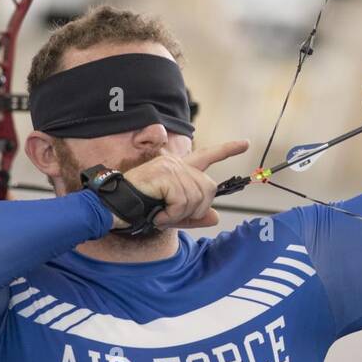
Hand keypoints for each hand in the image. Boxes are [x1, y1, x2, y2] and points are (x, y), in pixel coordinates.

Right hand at [118, 140, 249, 229]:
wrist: (115, 207)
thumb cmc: (141, 209)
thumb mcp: (173, 215)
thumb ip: (195, 216)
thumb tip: (215, 217)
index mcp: (180, 168)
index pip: (209, 155)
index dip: (228, 150)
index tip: (246, 144)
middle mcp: (177, 163)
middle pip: (208, 188)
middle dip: (197, 208)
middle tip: (174, 215)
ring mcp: (171, 167)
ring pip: (196, 198)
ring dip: (181, 214)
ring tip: (162, 215)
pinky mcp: (165, 174)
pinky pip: (183, 202)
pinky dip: (172, 215)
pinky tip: (158, 215)